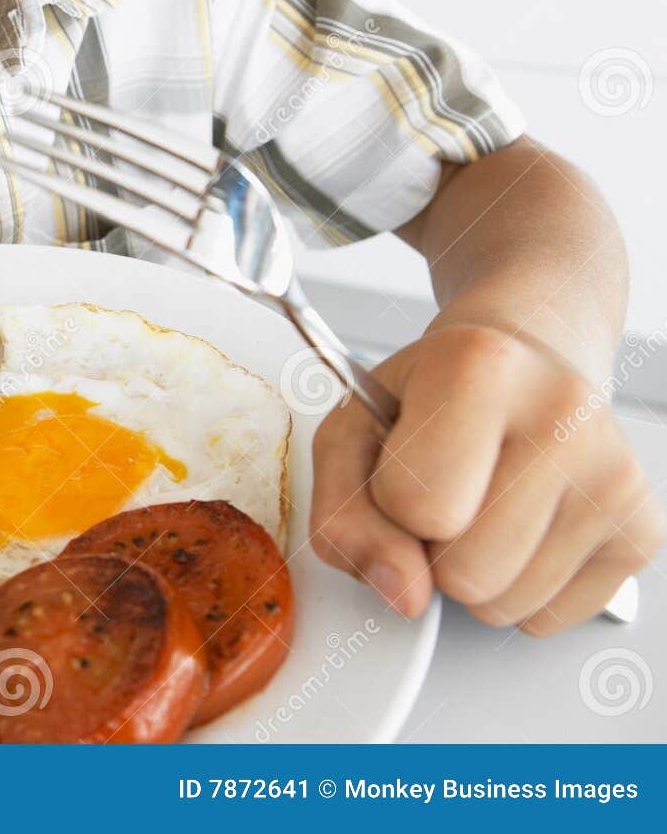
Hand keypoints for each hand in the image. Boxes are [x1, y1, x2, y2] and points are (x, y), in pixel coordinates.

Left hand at [310, 324, 664, 633]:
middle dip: (433, 550)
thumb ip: (341, 516)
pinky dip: (519, 588)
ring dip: (474, 573)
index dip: (391, 502)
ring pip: (506, 606)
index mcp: (480, 366)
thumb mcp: (349, 433)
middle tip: (446, 490)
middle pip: (465, 573)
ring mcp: (615, 475)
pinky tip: (522, 523)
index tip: (407, 459)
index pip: (417, 505)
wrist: (526, 359)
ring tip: (482, 503)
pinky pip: (548, 619)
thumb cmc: (430, 396)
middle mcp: (563, 413)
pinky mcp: (643, 530)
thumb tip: (404, 594)